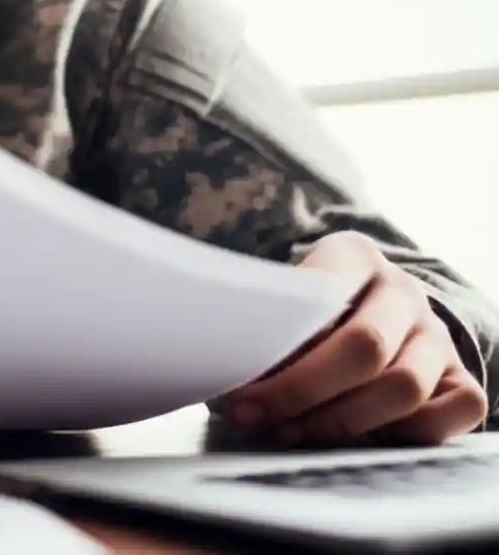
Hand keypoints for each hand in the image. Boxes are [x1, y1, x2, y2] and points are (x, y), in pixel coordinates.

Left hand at [228, 232, 486, 447]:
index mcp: (353, 257)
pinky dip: (405, 434)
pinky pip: (454, 413)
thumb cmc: (309, 311)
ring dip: (340, 421)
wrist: (372, 309)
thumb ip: (267, 326)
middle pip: (364, 347)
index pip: (324, 290)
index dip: (281, 346)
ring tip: (291, 431)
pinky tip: (356, 438)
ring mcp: (437, 335)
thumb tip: (232, 376)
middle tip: (251, 416)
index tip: (239, 385)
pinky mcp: (462, 378)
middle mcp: (403, 292)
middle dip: (301, 391)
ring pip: (403, 387)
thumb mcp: (284, 300)